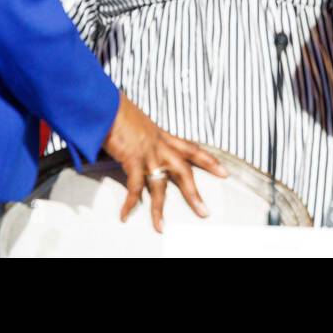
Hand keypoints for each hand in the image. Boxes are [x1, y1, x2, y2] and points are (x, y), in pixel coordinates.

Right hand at [102, 92, 227, 231]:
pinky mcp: (132, 158)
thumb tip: (140, 143)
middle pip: (184, 171)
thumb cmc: (120, 111)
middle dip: (194, 193)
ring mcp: (147, 153)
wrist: (108, 104)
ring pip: (160, 185)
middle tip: (204, 212)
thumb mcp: (140, 123)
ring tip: (161, 227)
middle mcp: (160, 145)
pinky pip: (134, 186)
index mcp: (164, 136)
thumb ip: (144, 136)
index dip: (210, 161)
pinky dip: (129, 202)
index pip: (193, 149)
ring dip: (159, 209)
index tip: (224, 172)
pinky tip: (124, 215)